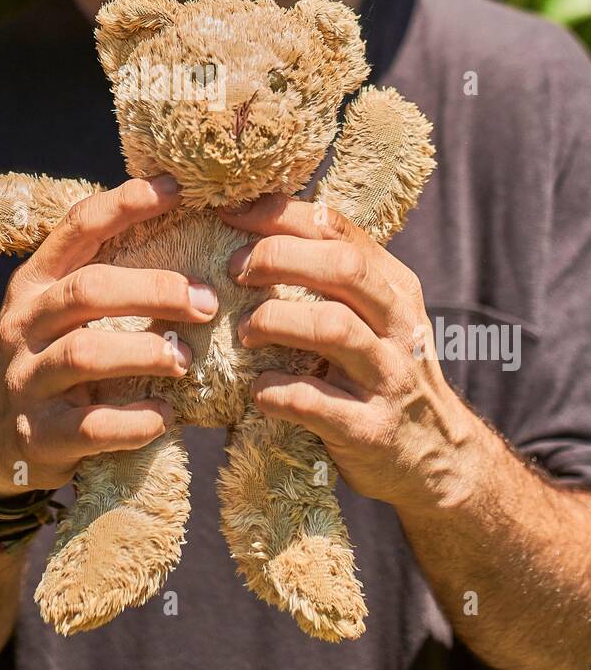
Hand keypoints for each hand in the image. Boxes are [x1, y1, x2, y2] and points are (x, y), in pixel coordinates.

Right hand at [0, 176, 217, 498]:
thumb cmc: (48, 359)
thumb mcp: (57, 311)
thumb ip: (104, 278)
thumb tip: (189, 237)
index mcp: (34, 283)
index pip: (77, 228)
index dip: (125, 204)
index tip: (176, 188)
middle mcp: (24, 324)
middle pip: (88, 291)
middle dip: (154, 289)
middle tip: (206, 301)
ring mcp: (26, 381)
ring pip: (85, 354)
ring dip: (145, 352)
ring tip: (183, 359)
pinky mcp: (38, 435)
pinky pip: (91, 426)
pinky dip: (135, 421)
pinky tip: (164, 415)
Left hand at [219, 195, 475, 514]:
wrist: (438, 457)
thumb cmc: (383, 372)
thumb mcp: (377, 316)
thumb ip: (335, 278)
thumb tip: (255, 232)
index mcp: (394, 286)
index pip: (338, 228)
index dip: (279, 214)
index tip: (231, 212)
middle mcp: (398, 324)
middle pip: (342, 267)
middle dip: (277, 258)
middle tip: (234, 271)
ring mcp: (388, 377)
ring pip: (332, 327)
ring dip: (274, 321)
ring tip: (246, 332)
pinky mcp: (369, 429)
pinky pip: (312, 401)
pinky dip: (275, 390)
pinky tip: (259, 390)